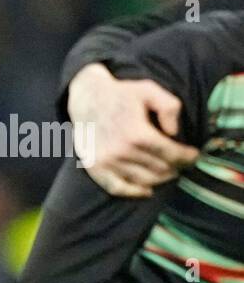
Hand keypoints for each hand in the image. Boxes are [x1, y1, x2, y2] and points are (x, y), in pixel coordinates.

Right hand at [68, 63, 198, 196]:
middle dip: (176, 167)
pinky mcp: (95, 168)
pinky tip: (147, 191)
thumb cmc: (122, 94)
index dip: (187, 157)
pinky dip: (134, 192)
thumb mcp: (150, 90)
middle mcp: (121, 152)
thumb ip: (169, 107)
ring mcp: (106, 162)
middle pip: (160, 169)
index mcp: (136, 133)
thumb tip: (173, 132)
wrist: (87, 99)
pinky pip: (117, 188)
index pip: (171, 154)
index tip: (194, 155)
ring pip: (143, 180)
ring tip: (168, 172)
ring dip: (160, 179)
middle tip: (182, 163)